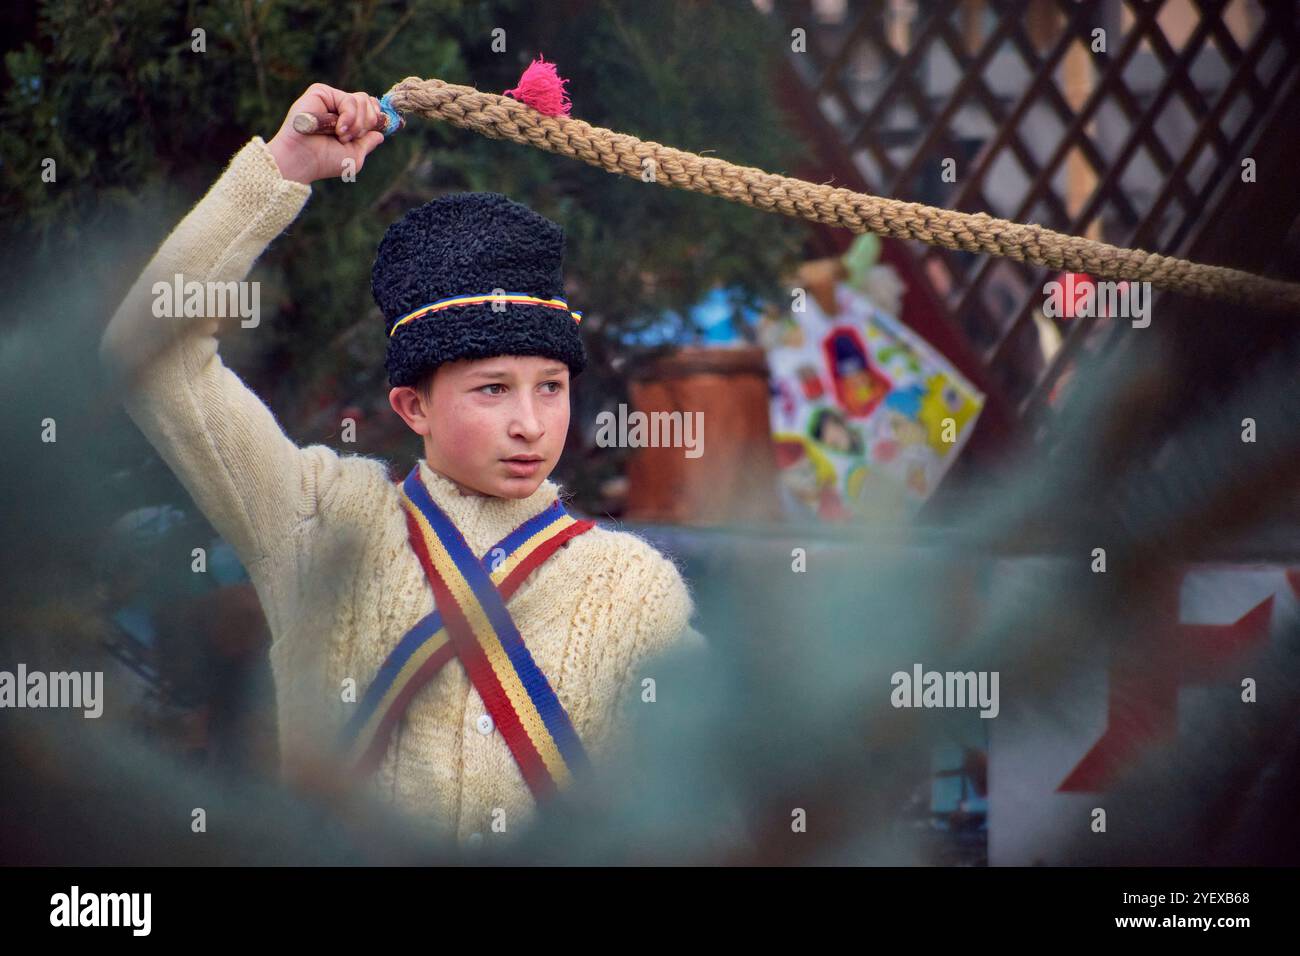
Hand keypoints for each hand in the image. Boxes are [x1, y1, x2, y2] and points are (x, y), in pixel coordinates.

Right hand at [266, 84, 386, 184]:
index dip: (377, 117)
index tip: (371, 131)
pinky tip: (338, 129)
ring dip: (357, 124)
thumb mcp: (355, 156)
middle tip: (351, 138)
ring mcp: (330, 98)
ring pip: (362, 100)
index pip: (371, 108)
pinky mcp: (321, 92)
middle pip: (369, 102)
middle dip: (367, 123)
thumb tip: (380, 134)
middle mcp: (338, 107)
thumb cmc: (325, 160)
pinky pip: (348, 100)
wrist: (302, 159)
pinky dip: (349, 117)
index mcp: (347, 120)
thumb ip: (368, 143)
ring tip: (341, 136)